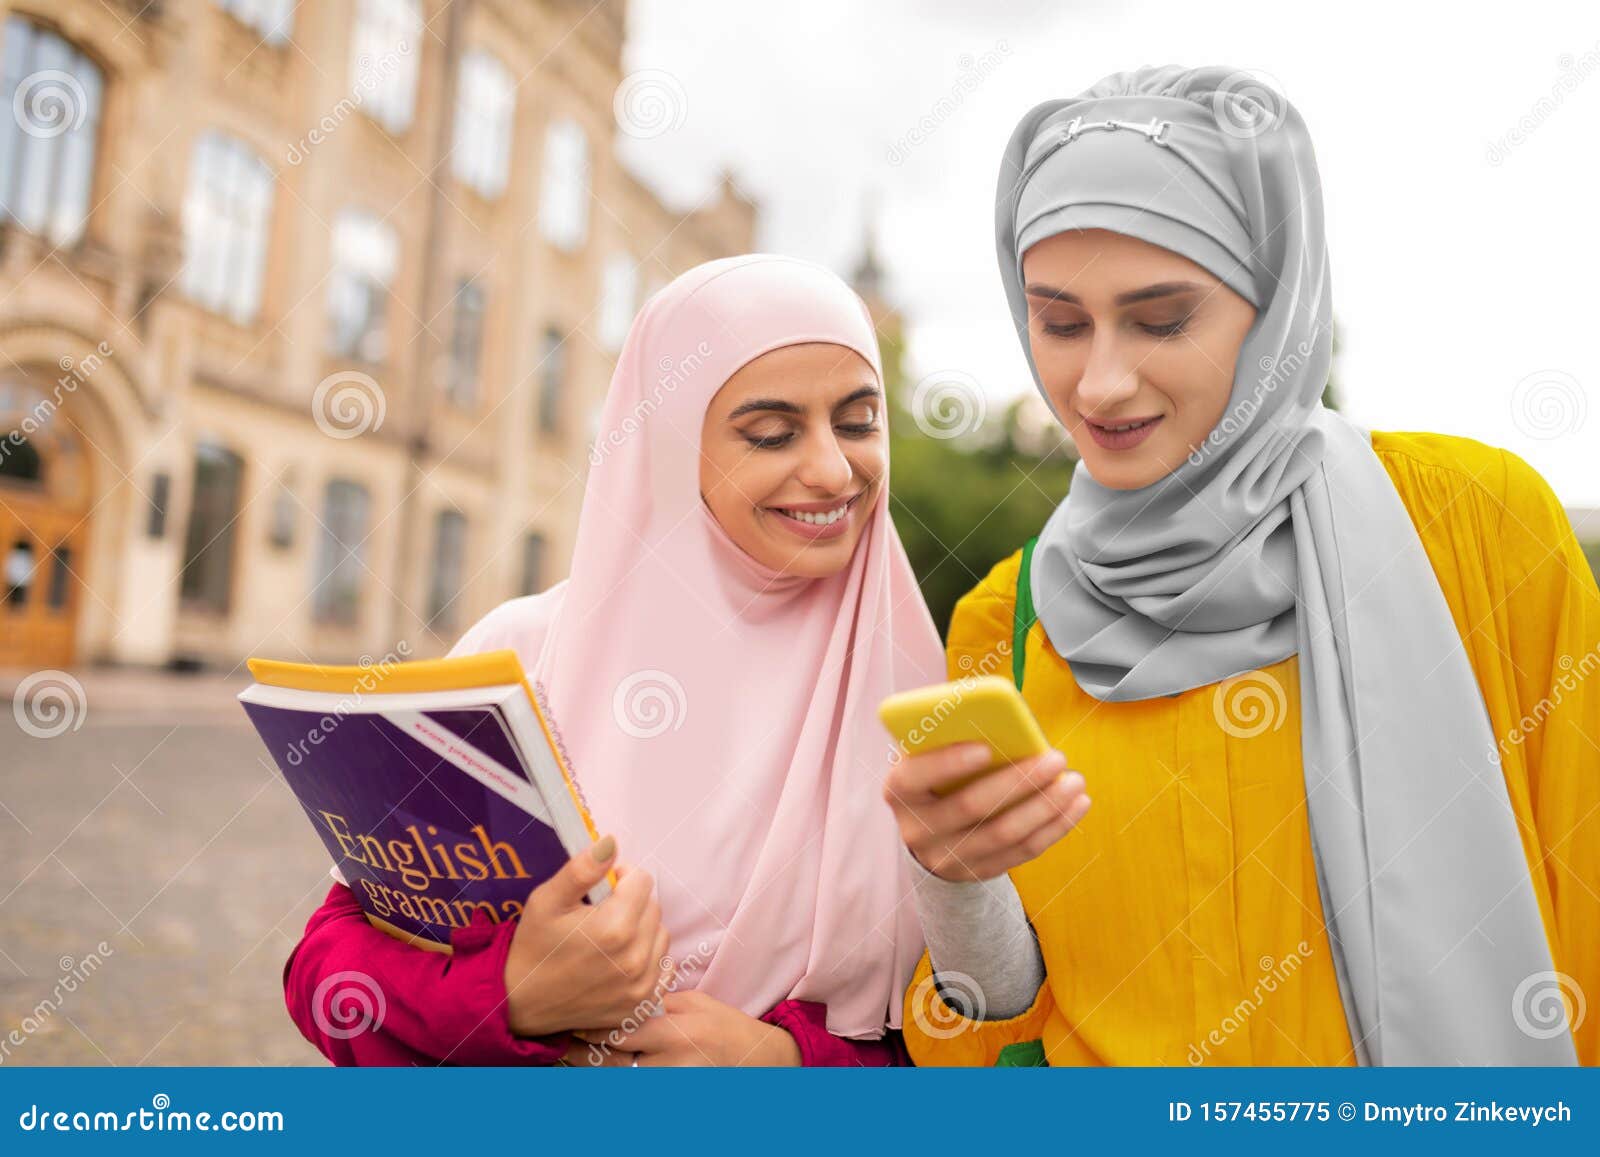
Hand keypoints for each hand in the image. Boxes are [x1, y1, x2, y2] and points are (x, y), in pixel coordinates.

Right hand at [502, 836, 672, 1036]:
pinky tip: (621, 960)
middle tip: (599, 915)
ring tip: (609, 938)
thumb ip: (581, 869)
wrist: (522, 1003)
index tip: (600, 890)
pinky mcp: (644, 1003)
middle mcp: (636, 958)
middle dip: (631, 903)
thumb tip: (611, 842)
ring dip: (641, 929)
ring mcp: (643, 984)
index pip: (642, 880)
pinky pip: (665, 966)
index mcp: (615, 928)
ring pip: (660, 934)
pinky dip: (649, 958)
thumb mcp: (546, 901)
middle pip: (653, 906)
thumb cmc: (534, 947)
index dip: (620, 877)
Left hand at [563, 990, 801, 1066]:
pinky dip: (617, 1081)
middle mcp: (673, 1064)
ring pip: (621, 1081)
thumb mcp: (693, 1003)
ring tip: (573, 1055)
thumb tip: (618, 996)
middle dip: (584, 1051)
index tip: (574, 1016)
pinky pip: (636, 1088)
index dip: (593, 1025)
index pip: (623, 1030)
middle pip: (614, 1062)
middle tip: (564, 1038)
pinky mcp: (671, 1097)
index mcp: (679, 1032)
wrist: (758, 1063)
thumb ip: (656, 1003)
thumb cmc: (725, 1027)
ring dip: (596, 1069)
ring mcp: (673, 1085)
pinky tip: (602, 1070)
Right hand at [883, 742, 1090, 880]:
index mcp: (899, 790)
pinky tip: (1077, 804)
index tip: (985, 747)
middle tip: (1056, 758)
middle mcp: (918, 829)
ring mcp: (948, 857)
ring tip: (1075, 781)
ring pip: (1003, 834)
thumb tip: (1006, 723)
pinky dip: (1054, 827)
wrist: (932, 835)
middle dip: (1018, 781)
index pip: (914, 776)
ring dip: (1045, 806)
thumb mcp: (930, 757)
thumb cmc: (938, 777)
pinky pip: (1022, 852)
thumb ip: (952, 739)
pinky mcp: (979, 872)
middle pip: (971, 806)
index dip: (948, 762)